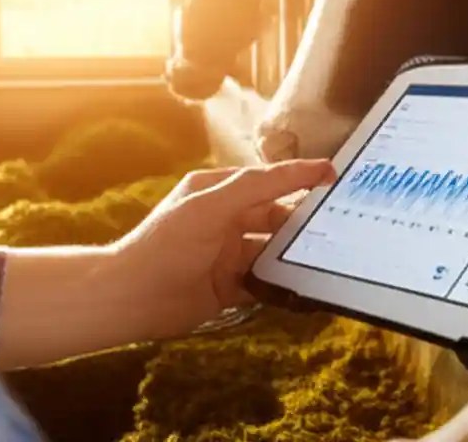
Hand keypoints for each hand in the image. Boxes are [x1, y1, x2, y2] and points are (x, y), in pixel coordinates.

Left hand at [109, 159, 336, 340]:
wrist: (132, 297)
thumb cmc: (167, 244)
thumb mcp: (212, 205)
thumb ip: (257, 186)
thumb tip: (301, 169)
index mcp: (217, 192)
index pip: (266, 181)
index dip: (298, 178)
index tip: (332, 177)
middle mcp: (223, 221)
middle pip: (272, 218)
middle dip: (299, 222)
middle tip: (335, 225)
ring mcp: (226, 256)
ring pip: (270, 251)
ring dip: (291, 254)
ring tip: (324, 256)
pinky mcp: (227, 288)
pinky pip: (262, 282)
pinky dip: (280, 283)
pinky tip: (300, 284)